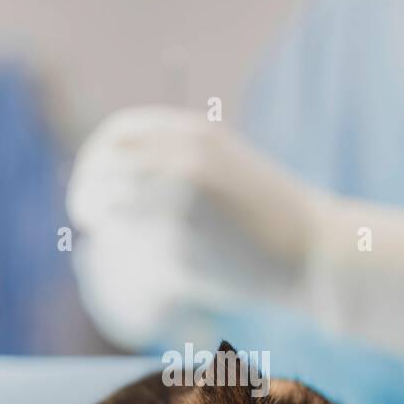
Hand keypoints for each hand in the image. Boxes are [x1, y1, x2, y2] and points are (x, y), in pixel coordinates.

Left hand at [68, 105, 321, 262]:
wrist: (317, 254)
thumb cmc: (270, 216)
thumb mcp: (225, 167)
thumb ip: (174, 163)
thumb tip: (111, 181)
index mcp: (195, 134)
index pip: (117, 134)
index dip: (96, 158)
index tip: (95, 182)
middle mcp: (181, 160)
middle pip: (101, 170)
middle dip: (86, 194)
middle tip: (88, 217)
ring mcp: (176, 204)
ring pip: (108, 213)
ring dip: (109, 230)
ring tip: (130, 245)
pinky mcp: (176, 248)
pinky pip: (135, 256)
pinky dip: (141, 264)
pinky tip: (170, 269)